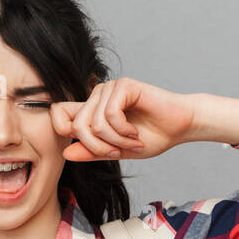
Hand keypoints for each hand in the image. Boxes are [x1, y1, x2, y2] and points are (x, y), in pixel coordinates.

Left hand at [50, 78, 195, 161]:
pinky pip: (110, 114)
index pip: (59, 114)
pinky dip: (123, 130)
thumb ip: (91, 152)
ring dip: (115, 140)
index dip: (64, 132)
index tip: (93, 149)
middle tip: (118, 152)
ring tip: (133, 142)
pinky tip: (135, 132)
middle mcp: (97, 96)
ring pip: (95, 123)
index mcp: (92, 110)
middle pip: (77, 126)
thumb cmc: (152, 137)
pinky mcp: (123, 85)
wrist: (179, 127)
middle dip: (98, 147)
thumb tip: (65, 153)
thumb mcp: (116, 151)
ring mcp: (109, 88)